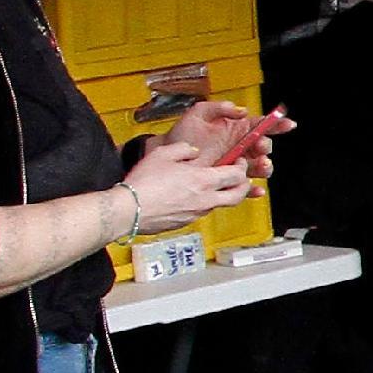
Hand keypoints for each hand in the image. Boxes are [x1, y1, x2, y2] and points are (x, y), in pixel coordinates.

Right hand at [122, 149, 254, 225]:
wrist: (128, 210)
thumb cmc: (143, 184)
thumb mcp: (163, 154)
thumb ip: (184, 149)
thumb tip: (193, 152)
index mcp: (203, 181)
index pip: (237, 175)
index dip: (242, 167)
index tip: (240, 162)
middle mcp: (205, 200)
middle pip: (238, 195)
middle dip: (244, 186)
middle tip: (240, 179)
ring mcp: (196, 214)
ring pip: (220, 205)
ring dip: (223, 196)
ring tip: (215, 187)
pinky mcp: (186, 223)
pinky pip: (202, 213)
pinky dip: (204, 204)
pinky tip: (192, 198)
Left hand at [159, 99, 288, 180]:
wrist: (166, 155)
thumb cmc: (181, 134)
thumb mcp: (198, 113)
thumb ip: (220, 107)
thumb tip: (241, 110)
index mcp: (236, 129)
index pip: (261, 126)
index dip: (276, 124)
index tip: (286, 124)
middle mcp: (239, 147)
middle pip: (263, 148)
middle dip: (265, 147)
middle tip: (260, 147)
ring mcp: (234, 164)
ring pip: (259, 167)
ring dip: (264, 167)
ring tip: (260, 166)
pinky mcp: (227, 179)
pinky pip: (245, 186)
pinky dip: (254, 189)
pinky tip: (256, 188)